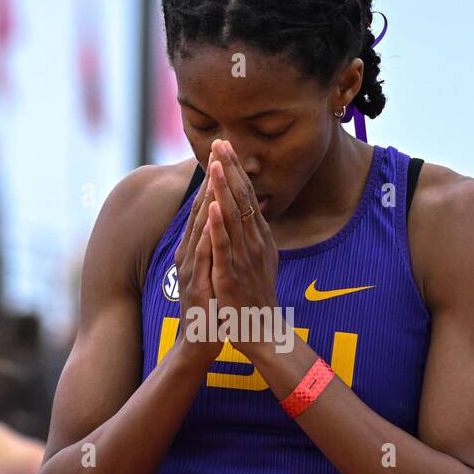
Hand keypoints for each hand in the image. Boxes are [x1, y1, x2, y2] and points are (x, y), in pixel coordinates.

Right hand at [171, 142, 223, 367]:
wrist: (199, 343)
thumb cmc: (209, 308)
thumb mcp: (213, 272)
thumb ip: (215, 248)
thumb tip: (224, 228)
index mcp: (196, 249)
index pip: (206, 208)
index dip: (216, 179)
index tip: (225, 152)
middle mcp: (190, 253)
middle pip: (201, 209)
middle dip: (212, 177)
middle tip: (219, 145)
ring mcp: (192, 267)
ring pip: (201, 225)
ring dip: (208, 194)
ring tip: (216, 166)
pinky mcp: (197, 282)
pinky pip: (204, 251)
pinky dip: (209, 229)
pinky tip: (213, 210)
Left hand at [203, 140, 279, 353]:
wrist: (261, 332)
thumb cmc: (255, 298)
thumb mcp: (258, 261)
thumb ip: (253, 236)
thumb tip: (250, 213)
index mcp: (259, 238)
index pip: (247, 196)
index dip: (236, 170)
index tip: (226, 146)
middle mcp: (255, 243)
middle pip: (243, 199)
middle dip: (230, 169)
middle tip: (220, 142)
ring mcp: (244, 258)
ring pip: (234, 217)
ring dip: (224, 188)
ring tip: (215, 163)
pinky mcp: (232, 275)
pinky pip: (225, 246)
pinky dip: (219, 225)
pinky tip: (213, 205)